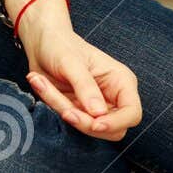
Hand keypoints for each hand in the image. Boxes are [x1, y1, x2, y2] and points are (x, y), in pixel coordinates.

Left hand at [21, 18, 141, 141]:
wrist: (42, 42)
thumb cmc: (61, 45)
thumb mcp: (71, 62)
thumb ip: (85, 87)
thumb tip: (98, 113)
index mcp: (121, 82)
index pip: (132, 113)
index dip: (117, 123)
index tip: (95, 123)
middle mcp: (113, 97)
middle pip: (113, 129)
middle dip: (87, 123)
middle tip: (65, 110)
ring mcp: (96, 107)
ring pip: (89, 128)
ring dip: (64, 110)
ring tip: (42, 83)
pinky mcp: (79, 112)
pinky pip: (69, 120)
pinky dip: (53, 105)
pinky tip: (40, 83)